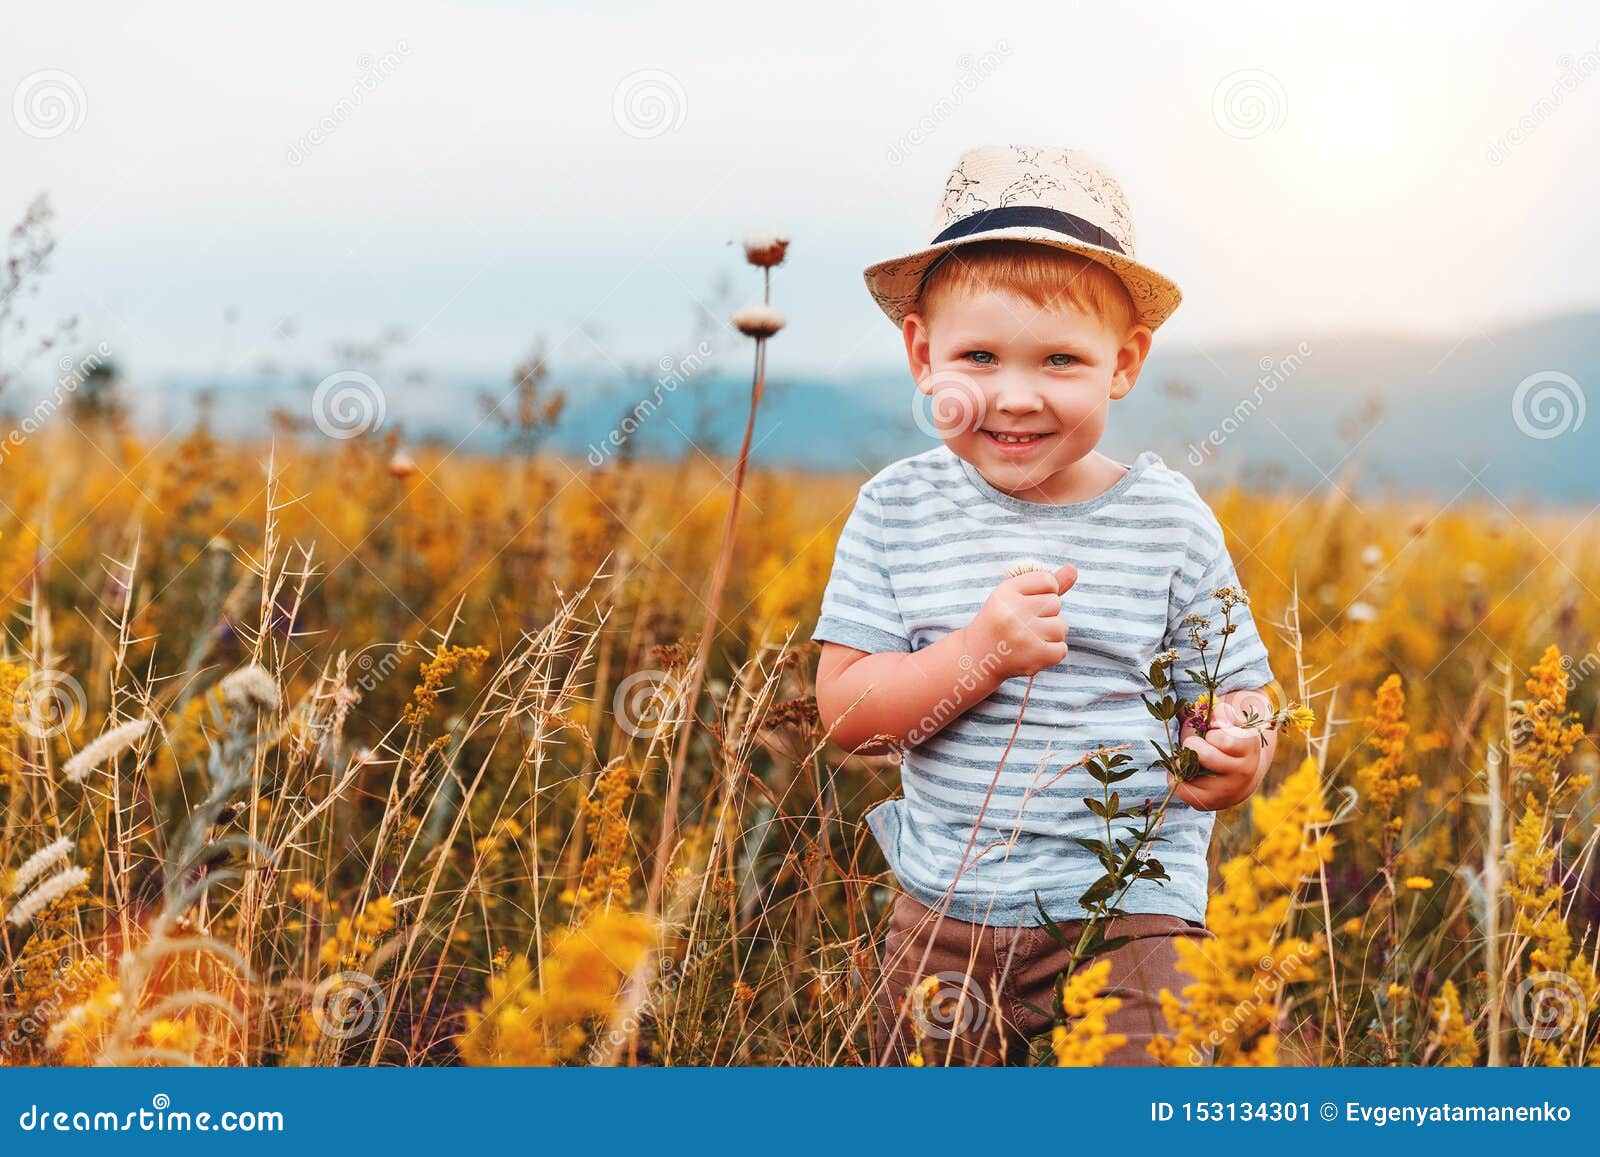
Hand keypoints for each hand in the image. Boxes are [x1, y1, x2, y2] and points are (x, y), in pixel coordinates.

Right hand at [965, 563, 1077, 678]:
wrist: (978, 657)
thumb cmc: (1000, 621)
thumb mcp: (1013, 596)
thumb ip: (1044, 583)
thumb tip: (1073, 569)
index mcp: (1006, 592)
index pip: (1048, 580)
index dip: (1044, 591)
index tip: (1028, 602)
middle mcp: (1013, 613)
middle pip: (1055, 603)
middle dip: (1046, 613)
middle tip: (1023, 624)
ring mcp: (1024, 636)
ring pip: (1061, 627)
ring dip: (1050, 634)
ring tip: (1029, 638)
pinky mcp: (1034, 657)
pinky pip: (1062, 649)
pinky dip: (1052, 652)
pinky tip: (1033, 652)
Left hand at [1172, 690, 1274, 809]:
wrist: (1241, 773)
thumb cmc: (1230, 738)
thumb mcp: (1231, 720)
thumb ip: (1223, 713)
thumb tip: (1216, 722)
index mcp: (1249, 748)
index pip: (1222, 739)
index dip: (1212, 733)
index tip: (1214, 734)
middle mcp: (1242, 772)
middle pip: (1204, 755)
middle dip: (1192, 744)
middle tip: (1195, 743)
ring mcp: (1227, 791)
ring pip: (1189, 773)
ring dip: (1182, 761)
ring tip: (1190, 757)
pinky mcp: (1210, 803)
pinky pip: (1182, 789)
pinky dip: (1175, 778)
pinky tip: (1184, 770)